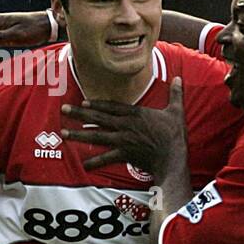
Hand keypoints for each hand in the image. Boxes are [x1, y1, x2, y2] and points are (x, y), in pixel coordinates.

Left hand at [61, 76, 186, 173]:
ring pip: (97, 136)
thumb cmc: (175, 135)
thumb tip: (180, 78)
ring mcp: (123, 140)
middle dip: (79, 113)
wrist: (173, 157)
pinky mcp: (124, 155)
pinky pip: (106, 158)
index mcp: (136, 114)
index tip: (83, 102)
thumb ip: (176, 94)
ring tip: (65, 133)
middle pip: (99, 118)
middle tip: (64, 109)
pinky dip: (95, 162)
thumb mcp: (176, 111)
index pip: (112, 106)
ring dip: (79, 135)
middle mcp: (125, 125)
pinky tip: (84, 164)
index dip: (97, 104)